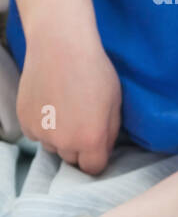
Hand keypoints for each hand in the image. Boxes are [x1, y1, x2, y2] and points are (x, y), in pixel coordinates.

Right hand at [16, 28, 120, 174]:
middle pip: (72, 158)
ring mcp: (40, 132)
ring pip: (52, 146)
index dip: (97, 158)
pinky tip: (50, 105)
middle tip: (82, 121)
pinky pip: (36, 133)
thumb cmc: (95, 72)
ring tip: (65, 110)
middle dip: (78, 147)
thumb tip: (103, 150)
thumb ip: (109, 133)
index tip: (97, 146)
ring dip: (59, 137)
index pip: (93, 168)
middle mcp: (63, 141)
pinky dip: (43, 125)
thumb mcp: (115, 105)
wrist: (60, 47)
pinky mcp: (23, 121)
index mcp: (90, 140)